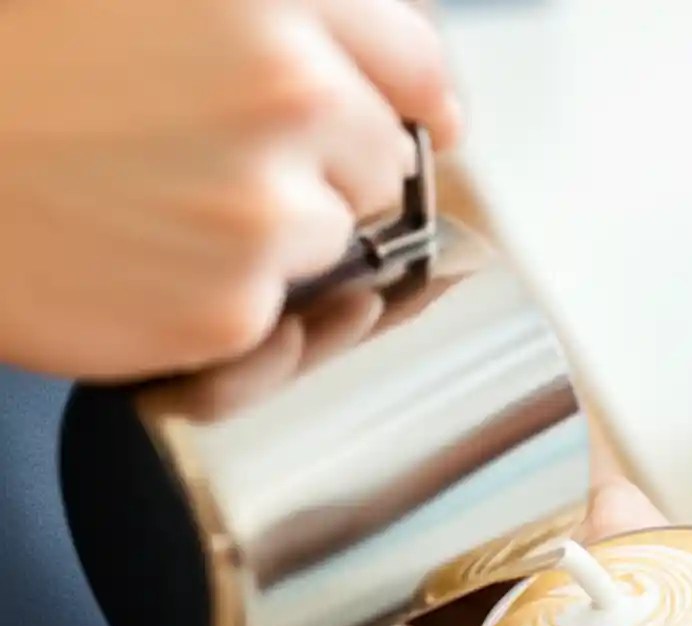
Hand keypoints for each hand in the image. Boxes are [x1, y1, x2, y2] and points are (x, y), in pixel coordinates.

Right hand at [0, 0, 460, 379]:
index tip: (412, 120)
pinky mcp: (222, 313)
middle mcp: (291, 101)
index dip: (415, 98)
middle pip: (383, 163)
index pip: (418, 69)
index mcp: (277, 2)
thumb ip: (300, 11)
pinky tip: (133, 249)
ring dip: (273, 229)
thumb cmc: (14, 48)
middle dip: (325, 160)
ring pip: (332, 240)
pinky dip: (221, 292)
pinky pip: (272, 309)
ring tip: (151, 195)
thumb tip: (434, 101)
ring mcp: (263, 215)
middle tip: (206, 146)